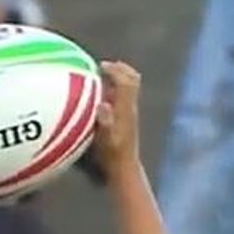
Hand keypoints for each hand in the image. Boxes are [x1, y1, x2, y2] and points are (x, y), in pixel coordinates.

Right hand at [92, 61, 141, 176]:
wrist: (124, 168)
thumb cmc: (111, 155)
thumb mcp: (105, 140)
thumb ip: (104, 122)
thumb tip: (102, 105)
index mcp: (125, 109)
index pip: (125, 82)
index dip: (115, 71)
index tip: (101, 66)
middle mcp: (130, 107)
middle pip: (132, 79)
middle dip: (120, 69)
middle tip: (105, 66)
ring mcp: (129, 112)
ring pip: (130, 86)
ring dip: (119, 77)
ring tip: (104, 74)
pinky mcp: (127, 117)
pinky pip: (124, 95)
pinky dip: (115, 88)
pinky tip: (103, 92)